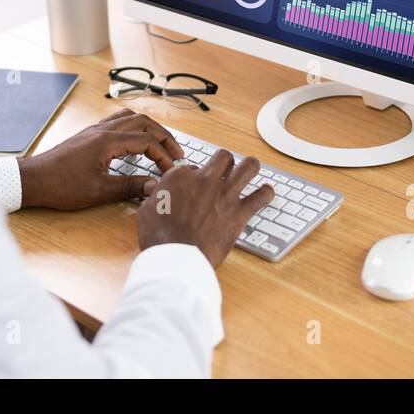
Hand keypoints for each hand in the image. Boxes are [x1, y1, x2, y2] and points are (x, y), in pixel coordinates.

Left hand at [16, 108, 185, 210]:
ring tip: (161, 144)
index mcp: (107, 140)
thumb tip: (155, 186)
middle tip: (176, 154)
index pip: (147, 141)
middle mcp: (102, 130)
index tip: (171, 172)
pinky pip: (117, 122)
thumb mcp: (99, 191)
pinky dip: (133, 128)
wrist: (33, 180)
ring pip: (130, 118)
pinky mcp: (88, 135)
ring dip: (149, 128)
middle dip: (163, 137)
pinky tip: (134, 142)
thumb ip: (130, 187)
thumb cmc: (61, 186)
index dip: (164, 156)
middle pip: (143, 122)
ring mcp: (94, 130)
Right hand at [136, 150, 274, 268]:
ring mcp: (226, 194)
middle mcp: (206, 179)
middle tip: (225, 171)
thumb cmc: (159, 236)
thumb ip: (155, 195)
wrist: (177, 256)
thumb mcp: (147, 209)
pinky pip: (262, 196)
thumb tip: (155, 190)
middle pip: (223, 157)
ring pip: (248, 166)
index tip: (194, 187)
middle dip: (225, 162)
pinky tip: (265, 192)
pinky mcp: (240, 212)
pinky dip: (265, 193)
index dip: (194, 177)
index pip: (192, 167)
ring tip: (250, 170)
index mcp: (181, 176)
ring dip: (249, 167)